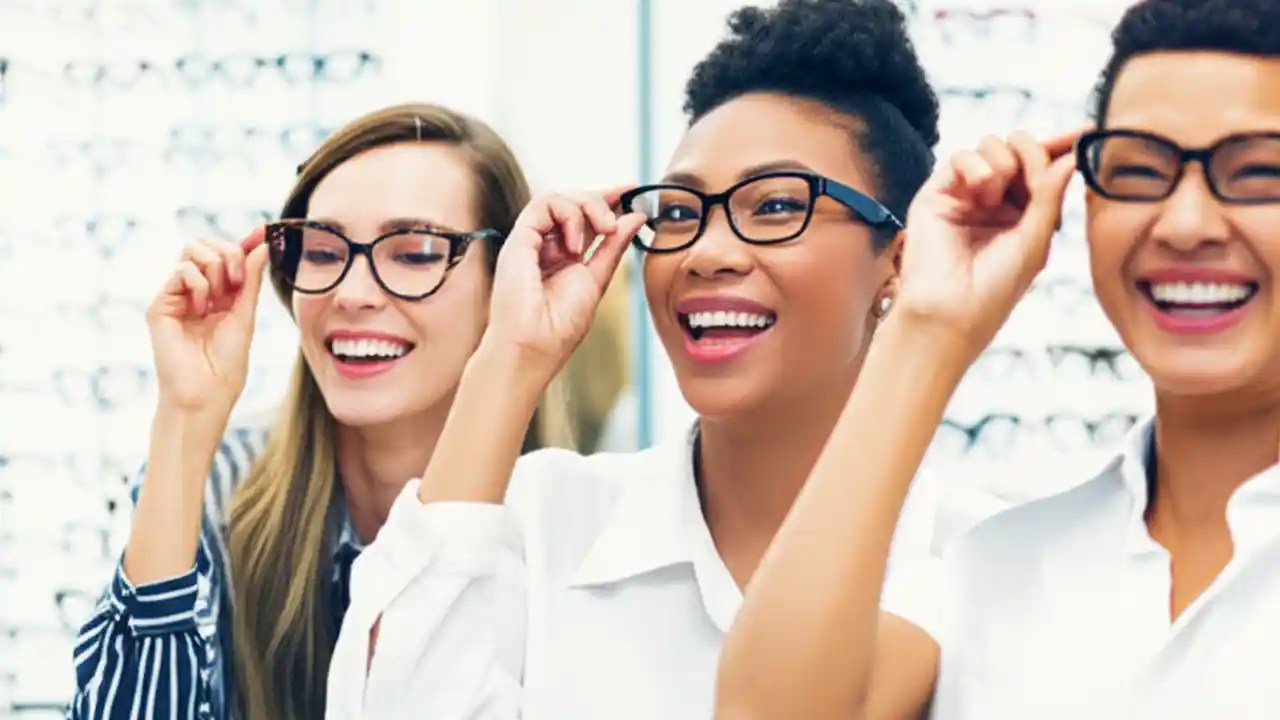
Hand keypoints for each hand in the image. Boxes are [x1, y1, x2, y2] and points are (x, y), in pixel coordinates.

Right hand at [147, 227, 270, 413]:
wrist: (206, 391)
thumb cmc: (227, 362)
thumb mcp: (245, 314)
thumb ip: (250, 279)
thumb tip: (262, 245)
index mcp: (218, 295)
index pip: (227, 257)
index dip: (244, 242)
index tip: (262, 230)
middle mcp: (195, 292)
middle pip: (206, 245)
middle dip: (229, 253)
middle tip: (238, 281)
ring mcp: (176, 296)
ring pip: (191, 250)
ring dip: (215, 267)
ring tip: (221, 297)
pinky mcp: (160, 304)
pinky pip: (180, 271)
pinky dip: (199, 284)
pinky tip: (202, 309)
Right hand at [484, 188, 646, 378]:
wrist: (532, 348)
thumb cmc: (557, 327)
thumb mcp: (596, 278)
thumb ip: (612, 247)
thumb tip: (635, 218)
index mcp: (561, 256)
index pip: (582, 215)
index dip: (606, 198)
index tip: (631, 190)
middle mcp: (543, 245)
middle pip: (571, 201)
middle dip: (599, 200)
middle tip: (615, 221)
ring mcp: (529, 241)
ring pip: (557, 197)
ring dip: (587, 206)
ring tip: (602, 231)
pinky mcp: (518, 239)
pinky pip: (543, 203)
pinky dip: (568, 215)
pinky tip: (575, 244)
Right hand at [895, 128, 1084, 362]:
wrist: (950, 312)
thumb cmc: (994, 289)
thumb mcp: (1034, 240)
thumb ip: (1050, 194)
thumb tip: (1072, 154)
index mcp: (1021, 214)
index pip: (1042, 169)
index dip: (1061, 147)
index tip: (1086, 131)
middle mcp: (993, 201)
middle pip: (1018, 148)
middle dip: (1031, 155)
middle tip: (1032, 179)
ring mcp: (964, 196)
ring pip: (990, 146)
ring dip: (1002, 163)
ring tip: (995, 195)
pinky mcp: (937, 194)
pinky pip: (960, 156)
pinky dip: (976, 165)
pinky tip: (980, 190)